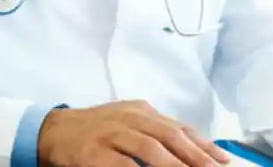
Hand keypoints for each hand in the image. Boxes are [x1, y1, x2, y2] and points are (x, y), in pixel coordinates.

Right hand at [37, 100, 231, 166]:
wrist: (51, 131)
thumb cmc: (95, 131)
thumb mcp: (128, 123)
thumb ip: (154, 133)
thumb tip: (190, 152)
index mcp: (142, 111)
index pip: (179, 128)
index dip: (203, 145)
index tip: (222, 160)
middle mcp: (130, 118)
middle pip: (169, 136)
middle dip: (195, 156)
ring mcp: (111, 134)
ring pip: (149, 148)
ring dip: (173, 164)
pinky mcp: (92, 152)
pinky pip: (121, 165)